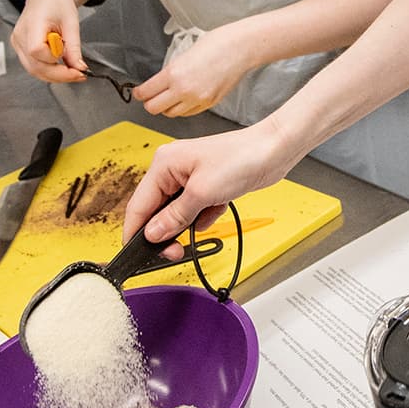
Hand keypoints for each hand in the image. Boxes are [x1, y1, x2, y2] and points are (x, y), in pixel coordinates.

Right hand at [12, 0, 85, 82]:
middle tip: (78, 74)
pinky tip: (61, 67)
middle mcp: (20, 36)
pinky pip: (33, 66)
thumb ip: (74, 47)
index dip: (54, 58)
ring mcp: (18, 43)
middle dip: (59, 75)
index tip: (71, 60)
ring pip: (33, 70)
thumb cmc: (56, 1)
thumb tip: (79, 67)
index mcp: (32, 23)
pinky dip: (48, 70)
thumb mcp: (71, 22)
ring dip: (55, 75)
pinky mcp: (20, 48)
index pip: (37, 50)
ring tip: (72, 71)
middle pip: (35, 66)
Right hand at [123, 119, 300, 243]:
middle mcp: (172, 169)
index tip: (136, 256)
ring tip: (205, 217)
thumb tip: (151, 235)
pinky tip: (217, 208)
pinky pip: (193, 210)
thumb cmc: (241, 158)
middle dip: (165, 232)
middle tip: (175, 252)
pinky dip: (204, 215)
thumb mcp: (202, 193)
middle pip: (155, 211)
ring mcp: (188, 177)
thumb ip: (174, 217)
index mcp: (163, 164)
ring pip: (175, 213)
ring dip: (188, 223)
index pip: (138, 205)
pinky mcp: (204, 185)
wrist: (274, 151)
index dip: (135, 233)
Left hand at [134, 24, 256, 116]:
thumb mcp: (185, 53)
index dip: (139, 93)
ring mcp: (197, 99)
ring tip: (168, 98)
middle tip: (150, 97)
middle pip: (154, 108)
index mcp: (175, 74)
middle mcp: (184, 89)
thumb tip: (161, 83)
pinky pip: (188, 113)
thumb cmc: (217, 44)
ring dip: (167, 107)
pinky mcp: (209, 104)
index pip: (147, 92)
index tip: (138, 92)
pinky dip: (182, 109)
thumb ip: (171, 71)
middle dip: (150, 103)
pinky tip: (184, 99)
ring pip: (171, 114)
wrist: (241, 48)